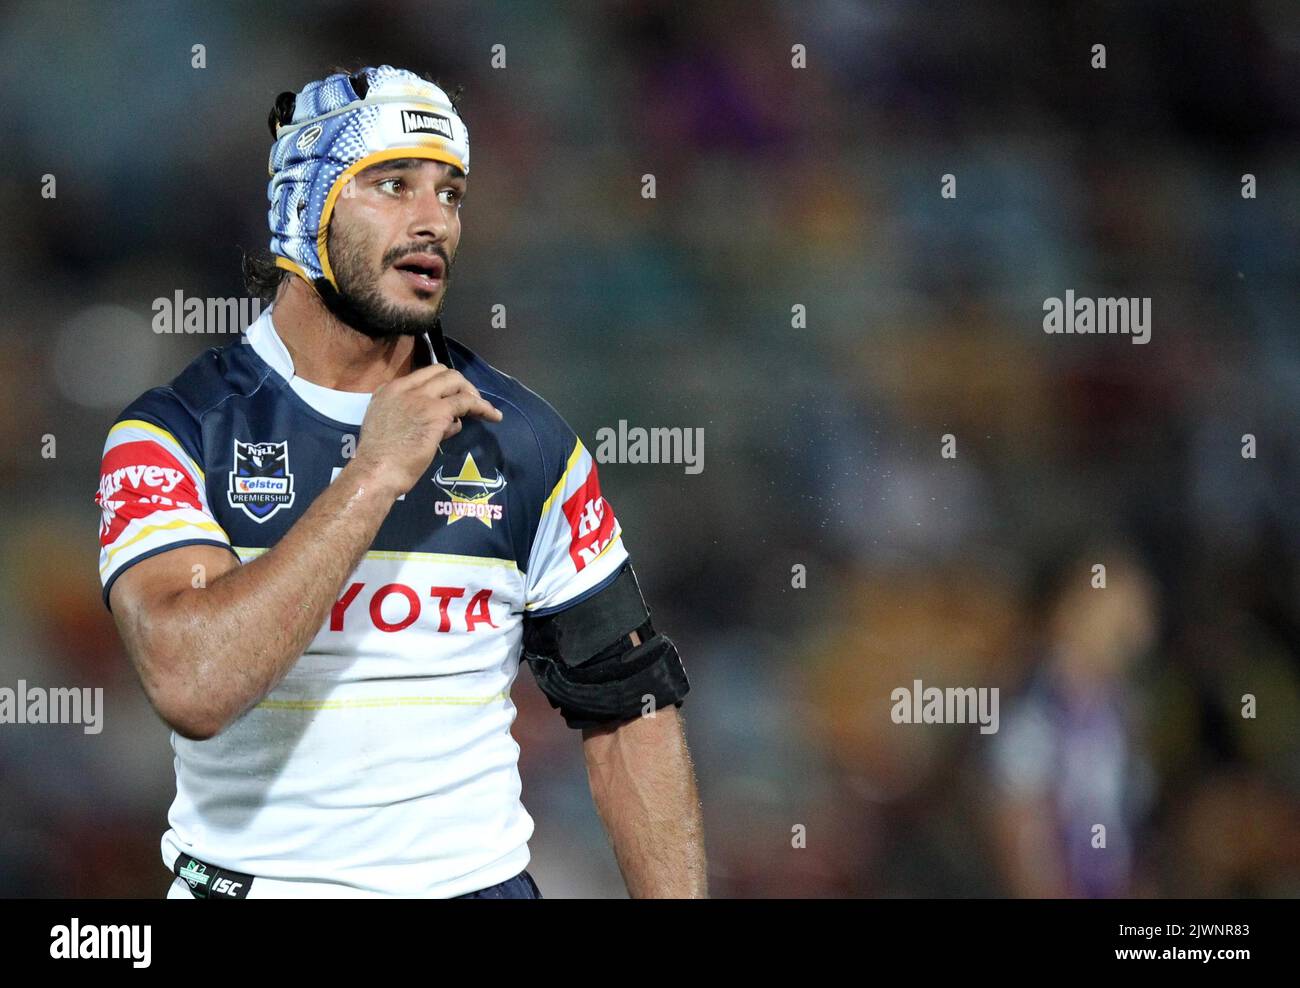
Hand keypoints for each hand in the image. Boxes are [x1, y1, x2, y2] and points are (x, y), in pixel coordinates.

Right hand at [351, 363, 501, 497]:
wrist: (376, 472)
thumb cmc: (380, 460)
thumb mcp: (390, 428)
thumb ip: (413, 419)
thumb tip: (446, 423)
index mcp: (389, 390)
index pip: (423, 375)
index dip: (442, 385)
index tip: (451, 398)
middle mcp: (404, 388)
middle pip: (441, 372)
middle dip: (460, 385)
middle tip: (469, 402)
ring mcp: (421, 398)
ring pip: (455, 381)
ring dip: (472, 394)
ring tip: (484, 409)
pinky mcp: (436, 412)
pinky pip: (466, 403)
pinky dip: (483, 408)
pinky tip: (493, 417)